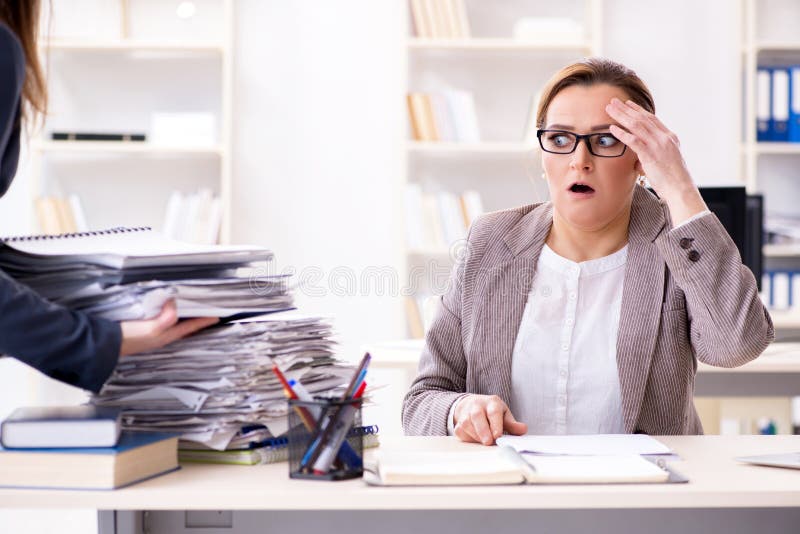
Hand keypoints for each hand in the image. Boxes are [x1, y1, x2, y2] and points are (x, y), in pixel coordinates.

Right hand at [119, 300, 218, 355]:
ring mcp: (153, 332)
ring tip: (192, 307)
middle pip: (186, 326)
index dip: (205, 320)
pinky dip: (169, 313)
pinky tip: (166, 307)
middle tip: (207, 310)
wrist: (105, 344)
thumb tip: (174, 301)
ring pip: (175, 323)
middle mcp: (163, 335)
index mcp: (168, 335)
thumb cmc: (128, 338)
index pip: (192, 326)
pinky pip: (163, 319)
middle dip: (197, 318)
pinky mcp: (143, 328)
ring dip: (185, 316)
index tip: (218, 315)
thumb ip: (167, 316)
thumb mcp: (152, 328)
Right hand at [453, 394, 526, 444]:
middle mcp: (477, 406)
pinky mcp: (458, 423)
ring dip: (476, 436)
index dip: (495, 424)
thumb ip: (513, 424)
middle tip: (488, 442)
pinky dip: (468, 438)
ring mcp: (466, 413)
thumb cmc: (491, 412)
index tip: (497, 435)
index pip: (493, 412)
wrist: (471, 405)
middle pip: (477, 415)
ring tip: (485, 442)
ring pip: (467, 424)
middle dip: (482, 430)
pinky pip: (460, 431)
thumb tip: (523, 429)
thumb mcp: (504, 414)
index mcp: (492, 402)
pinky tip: (476, 440)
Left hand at [605, 98, 706, 225]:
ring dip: (621, 116)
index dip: (638, 110)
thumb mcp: (667, 161)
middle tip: (613, 101)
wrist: (681, 188)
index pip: (652, 119)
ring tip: (609, 109)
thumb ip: (655, 155)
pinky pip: (633, 141)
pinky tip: (612, 128)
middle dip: (626, 109)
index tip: (628, 104)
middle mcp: (664, 138)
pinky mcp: (650, 155)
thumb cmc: (673, 180)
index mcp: (670, 137)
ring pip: (636, 126)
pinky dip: (621, 133)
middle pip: (642, 118)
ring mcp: (658, 145)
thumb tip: (641, 161)